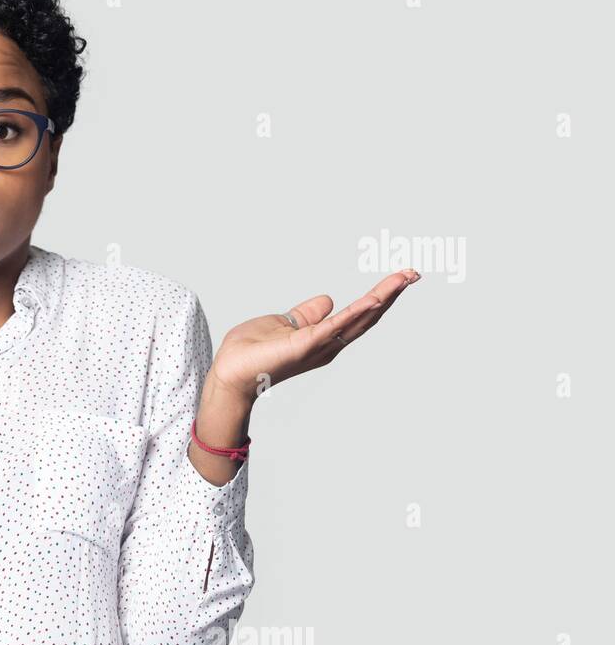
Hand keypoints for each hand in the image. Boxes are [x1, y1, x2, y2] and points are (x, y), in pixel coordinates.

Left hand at [208, 268, 420, 402]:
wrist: (229, 371)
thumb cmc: (251, 351)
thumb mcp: (284, 324)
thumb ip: (307, 314)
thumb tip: (328, 300)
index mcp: (323, 338)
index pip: (359, 315)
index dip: (381, 296)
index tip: (400, 278)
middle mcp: (327, 345)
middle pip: (366, 316)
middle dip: (391, 294)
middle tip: (413, 273)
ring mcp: (318, 345)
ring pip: (357, 318)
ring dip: (382, 297)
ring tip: (404, 279)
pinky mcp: (304, 344)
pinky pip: (335, 326)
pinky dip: (356, 312)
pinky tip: (374, 299)